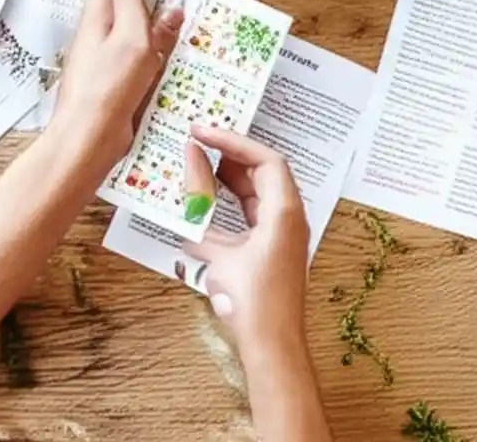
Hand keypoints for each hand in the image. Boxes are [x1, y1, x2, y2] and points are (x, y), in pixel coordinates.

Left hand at [48, 0, 184, 162]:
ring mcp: (100, 46)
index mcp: (104, 12)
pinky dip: (138, 18)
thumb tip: (172, 8)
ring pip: (117, 4)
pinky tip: (152, 29)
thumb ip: (154, 25)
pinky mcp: (107, 69)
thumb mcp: (134, 47)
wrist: (84, 138)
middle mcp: (99, 24)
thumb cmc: (107, 92)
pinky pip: (124, 32)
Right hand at [181, 124, 310, 352]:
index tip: (205, 132)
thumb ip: (204, 228)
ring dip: (229, 178)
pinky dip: (229, 206)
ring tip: (199, 164)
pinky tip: (204, 208)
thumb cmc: (254, 302)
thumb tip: (188, 213)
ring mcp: (282, 235)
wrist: (271, 344)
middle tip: (199, 141)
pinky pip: (251, 216)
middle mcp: (288, 219)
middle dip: (230, 154)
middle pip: (263, 171)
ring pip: (257, 193)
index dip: (234, 141)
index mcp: (285, 212)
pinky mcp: (271, 251)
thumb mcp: (221, 258)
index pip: (265, 159)